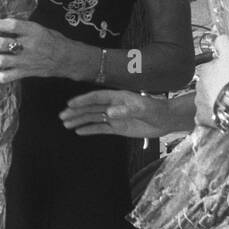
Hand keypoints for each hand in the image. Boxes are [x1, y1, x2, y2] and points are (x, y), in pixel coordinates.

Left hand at [0, 18, 72, 83]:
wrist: (66, 58)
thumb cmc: (52, 40)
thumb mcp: (39, 27)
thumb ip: (21, 28)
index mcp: (33, 31)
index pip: (12, 26)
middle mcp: (28, 46)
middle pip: (1, 44)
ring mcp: (25, 61)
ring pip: (0, 60)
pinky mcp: (24, 73)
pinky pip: (5, 76)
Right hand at [60, 90, 191, 139]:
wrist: (166, 120)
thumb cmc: (156, 110)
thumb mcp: (143, 109)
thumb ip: (126, 110)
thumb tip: (109, 113)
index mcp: (117, 97)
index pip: (96, 98)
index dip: (83, 100)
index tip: (70, 104)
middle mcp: (113, 106)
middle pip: (91, 108)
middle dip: (76, 111)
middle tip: (62, 116)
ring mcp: (114, 117)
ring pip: (93, 118)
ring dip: (80, 120)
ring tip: (66, 124)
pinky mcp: (118, 128)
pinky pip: (101, 128)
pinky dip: (90, 130)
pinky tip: (79, 131)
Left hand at [194, 34, 228, 127]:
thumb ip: (223, 42)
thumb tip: (217, 37)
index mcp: (203, 72)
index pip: (209, 69)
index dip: (220, 71)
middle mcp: (198, 88)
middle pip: (208, 86)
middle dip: (217, 87)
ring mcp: (199, 104)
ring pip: (206, 101)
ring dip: (215, 101)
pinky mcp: (203, 118)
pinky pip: (206, 117)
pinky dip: (213, 116)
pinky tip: (223, 114)